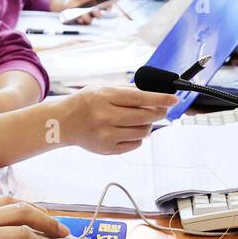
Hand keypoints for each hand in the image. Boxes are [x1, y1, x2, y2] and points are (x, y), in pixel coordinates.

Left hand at [51, 0, 112, 24]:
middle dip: (98, 14)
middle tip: (95, 10)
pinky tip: (79, 17)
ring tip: (85, 14)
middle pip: (99, 15)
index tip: (107, 6)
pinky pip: (81, 22)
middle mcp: (94, 12)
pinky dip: (80, 20)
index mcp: (98, 5)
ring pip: (90, 20)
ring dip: (88, 18)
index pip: (107, 7)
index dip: (108, 7)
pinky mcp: (80, 19)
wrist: (69, 0)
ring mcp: (87, 16)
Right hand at [52, 85, 177, 153]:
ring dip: (148, 125)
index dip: (160, 98)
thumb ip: (127, 91)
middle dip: (159, 113)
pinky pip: (135, 145)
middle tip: (162, 110)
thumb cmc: (86, 103)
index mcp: (105, 98)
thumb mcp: (102, 89)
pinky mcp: (107, 149)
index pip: (140, 98)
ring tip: (140, 120)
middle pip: (144, 116)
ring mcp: (106, 135)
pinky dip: (138, 137)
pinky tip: (129, 130)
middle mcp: (105, 117)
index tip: (174, 99)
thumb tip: (154, 94)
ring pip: (142, 132)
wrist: (63, 123)